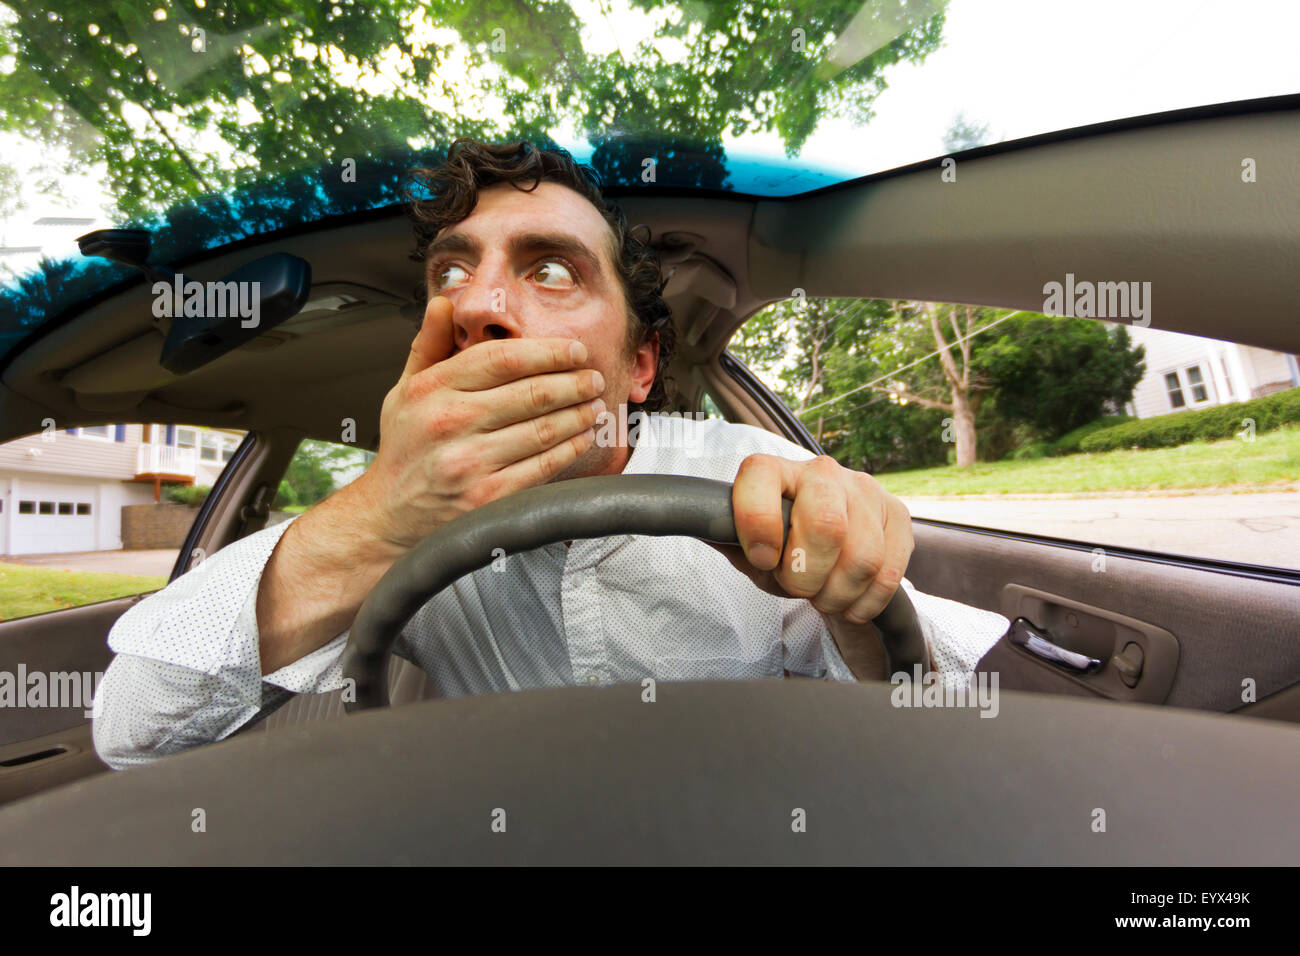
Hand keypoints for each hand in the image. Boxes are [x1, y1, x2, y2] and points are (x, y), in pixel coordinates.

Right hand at [349, 296, 605, 552]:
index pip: (503, 359)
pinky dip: (570, 449)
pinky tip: (582, 437)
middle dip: (574, 382)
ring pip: (543, 429)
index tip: (575, 350)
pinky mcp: (487, 497)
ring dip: (578, 414)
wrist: (389, 515)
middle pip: (532, 392)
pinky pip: (541, 466)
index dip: (548, 351)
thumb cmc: (405, 449)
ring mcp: (469, 462)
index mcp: (433, 390)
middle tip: (593, 377)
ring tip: (595, 404)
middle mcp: (450, 423)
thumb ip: (429, 345)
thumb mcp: (404, 390)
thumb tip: (445, 304)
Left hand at [710, 454, 914, 676]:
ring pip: (862, 558)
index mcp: (774, 470)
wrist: (828, 542)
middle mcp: (822, 471)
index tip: (760, 558)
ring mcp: (864, 490)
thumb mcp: (744, 545)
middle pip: (826, 525)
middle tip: (797, 587)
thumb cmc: (778, 544)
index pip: (760, 477)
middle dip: (806, 575)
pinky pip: (889, 571)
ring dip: (837, 595)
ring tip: (824, 596)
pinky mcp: (896, 514)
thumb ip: (726, 539)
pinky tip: (849, 600)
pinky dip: (866, 601)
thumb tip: (699, 525)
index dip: (757, 524)